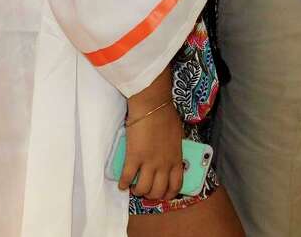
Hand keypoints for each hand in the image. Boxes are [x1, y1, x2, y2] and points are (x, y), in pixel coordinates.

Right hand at [120, 70, 182, 200]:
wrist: (152, 106)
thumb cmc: (166, 116)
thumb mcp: (177, 136)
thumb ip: (174, 151)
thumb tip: (172, 158)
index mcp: (176, 158)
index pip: (176, 185)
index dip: (169, 193)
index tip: (163, 194)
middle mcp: (164, 164)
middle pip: (158, 190)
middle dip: (151, 195)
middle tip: (146, 190)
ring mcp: (149, 162)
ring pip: (143, 189)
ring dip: (137, 191)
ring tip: (134, 187)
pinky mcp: (134, 158)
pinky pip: (127, 178)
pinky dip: (123, 184)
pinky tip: (122, 184)